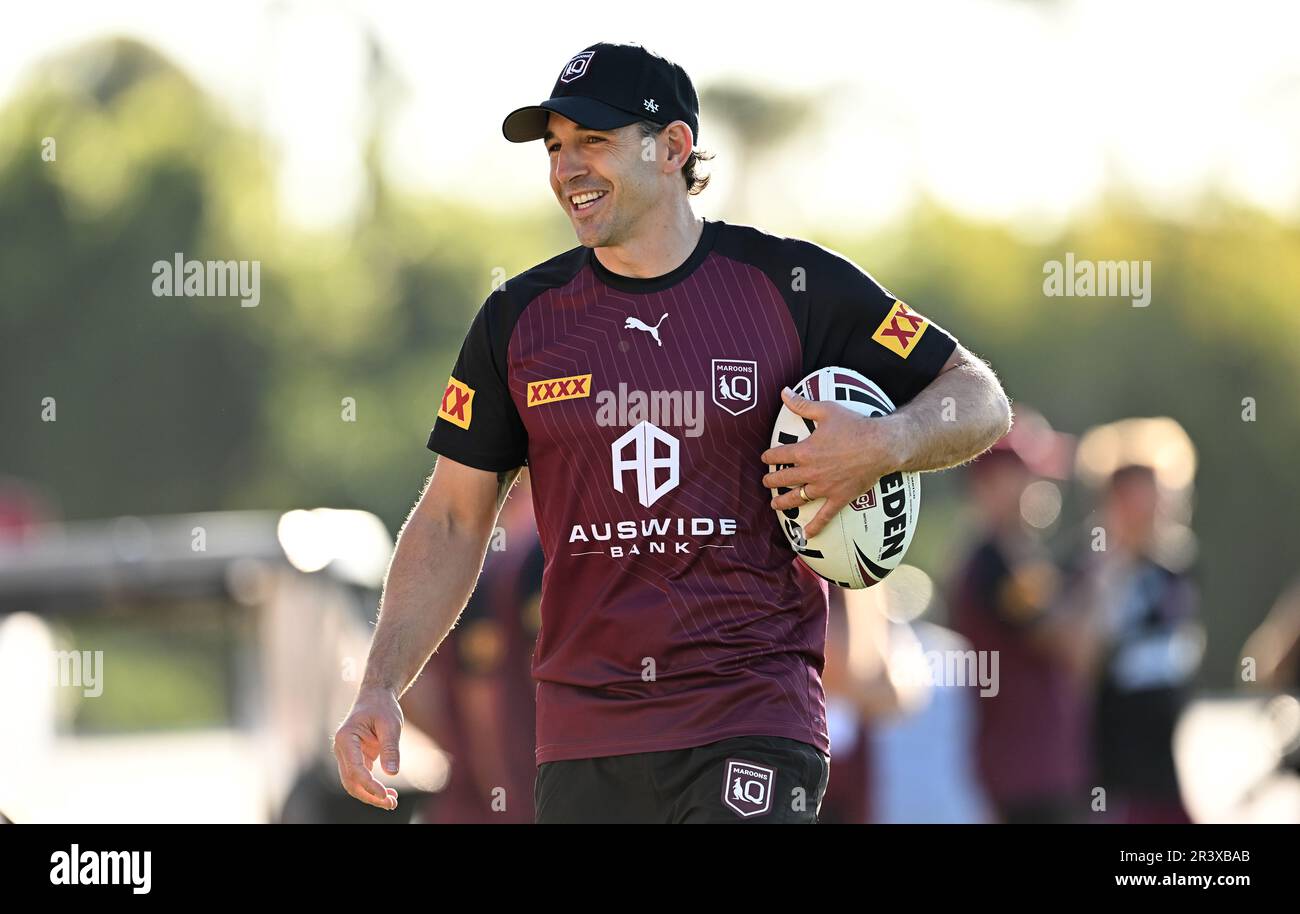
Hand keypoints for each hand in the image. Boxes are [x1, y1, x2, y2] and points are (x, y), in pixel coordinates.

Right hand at [333, 684, 403, 809]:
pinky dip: (372, 788)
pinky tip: (388, 795)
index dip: (369, 785)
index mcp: (346, 738)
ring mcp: (346, 755)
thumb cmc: (382, 707)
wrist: (376, 697)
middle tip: (391, 804)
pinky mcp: (355, 759)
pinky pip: (361, 778)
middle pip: (350, 781)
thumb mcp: (391, 724)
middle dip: (369, 795)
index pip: (354, 769)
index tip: (386, 795)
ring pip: (353, 783)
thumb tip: (391, 774)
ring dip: (370, 795)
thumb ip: (390, 748)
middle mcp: (341, 749)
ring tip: (392, 802)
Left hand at [760, 386, 909, 538]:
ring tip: (774, 504)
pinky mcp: (839, 497)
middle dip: (771, 480)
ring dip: (783, 502)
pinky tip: (806, 536)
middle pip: (783, 478)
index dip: (769, 456)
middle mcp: (810, 471)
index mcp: (805, 451)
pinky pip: (824, 516)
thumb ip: (802, 404)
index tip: (765, 457)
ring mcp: (824, 487)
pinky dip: (815, 526)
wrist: (881, 445)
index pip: (778, 455)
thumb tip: (784, 392)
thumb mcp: (826, 410)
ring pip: (797, 498)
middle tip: (766, 481)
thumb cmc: (855, 426)